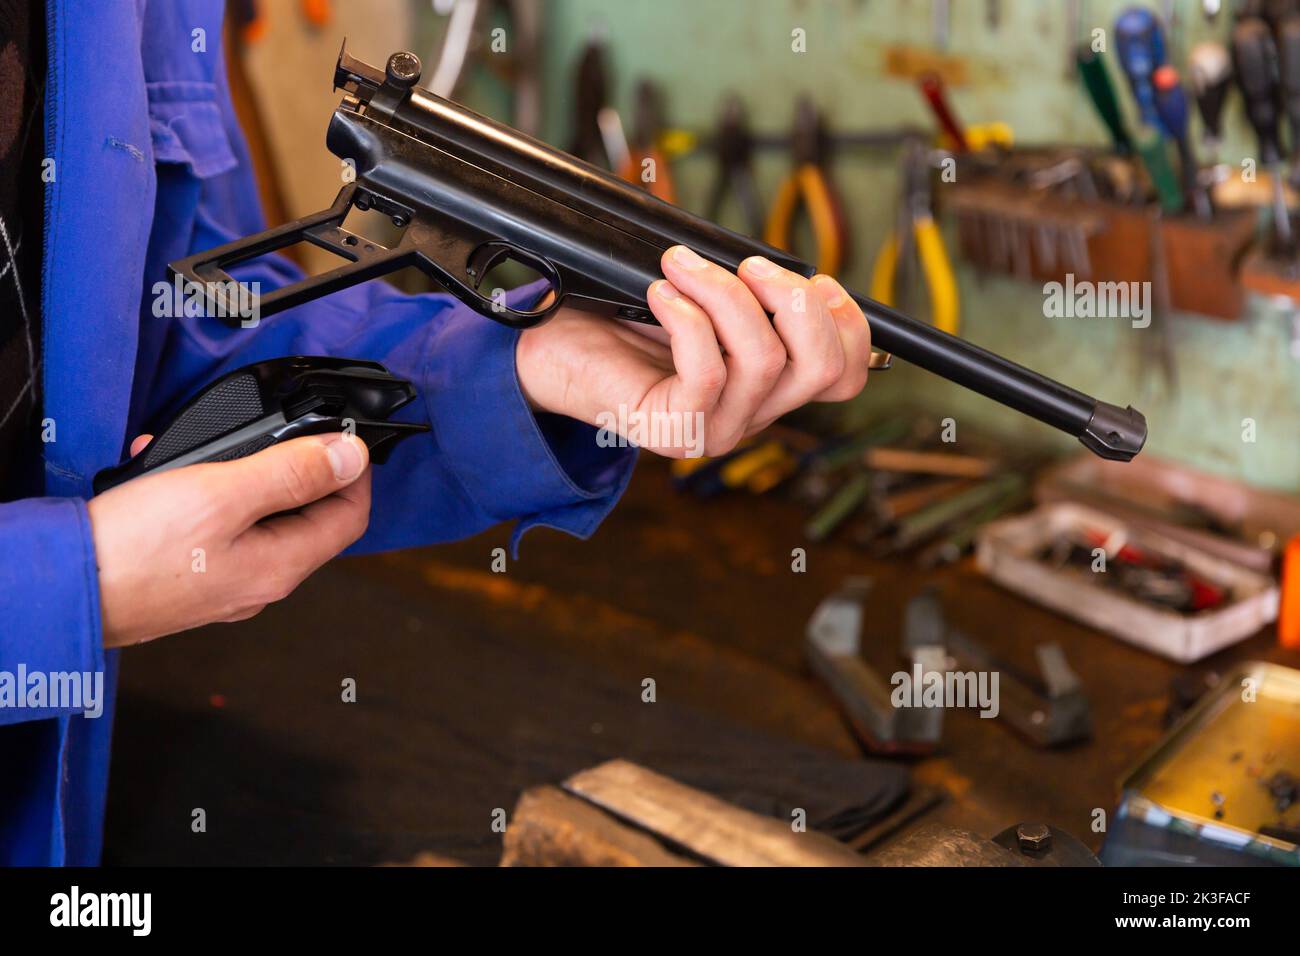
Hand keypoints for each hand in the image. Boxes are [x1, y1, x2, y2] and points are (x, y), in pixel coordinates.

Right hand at [88, 433, 370, 647]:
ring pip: (258, 517)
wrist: (62, 590)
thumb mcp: (222, 493)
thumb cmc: (134, 550)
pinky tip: (168, 469)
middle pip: (309, 517)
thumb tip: (351, 457)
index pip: (350, 517)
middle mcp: (261, 581)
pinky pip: (217, 526)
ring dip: (240, 474)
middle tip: (269, 434)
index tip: (342, 437)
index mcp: (282, 566)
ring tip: (207, 448)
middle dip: (293, 467)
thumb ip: (291, 473)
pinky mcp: (192, 575)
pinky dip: (202, 492)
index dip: (354, 472)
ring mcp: (226, 582)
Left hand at [515, 246, 871, 457]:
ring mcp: (714, 428)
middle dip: (796, 301)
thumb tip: (777, 265)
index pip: (846, 375)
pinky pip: (707, 370)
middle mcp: (751, 414)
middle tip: (747, 266)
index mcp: (770, 385)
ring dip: (725, 293)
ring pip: (764, 360)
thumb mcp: (703, 299)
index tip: (812, 279)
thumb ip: (749, 292)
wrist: (552, 349)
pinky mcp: (672, 430)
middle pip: (823, 367)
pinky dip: (688, 317)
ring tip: (681, 265)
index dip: (848, 322)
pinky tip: (660, 294)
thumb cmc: (625, 318)